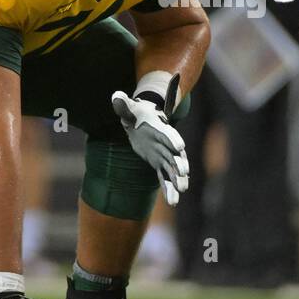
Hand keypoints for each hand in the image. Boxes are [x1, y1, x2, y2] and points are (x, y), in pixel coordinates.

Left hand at [111, 89, 188, 204]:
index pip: (168, 133)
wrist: (141, 120)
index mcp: (160, 129)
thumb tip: (115, 96)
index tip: (180, 147)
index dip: (173, 139)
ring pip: (173, 170)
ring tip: (180, 193)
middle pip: (175, 154)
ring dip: (177, 181)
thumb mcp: (129, 108)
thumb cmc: (136, 112)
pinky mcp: (160, 163)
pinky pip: (165, 177)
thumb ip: (123, 105)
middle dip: (179, 165)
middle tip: (183, 175)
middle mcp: (166, 143)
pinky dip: (169, 189)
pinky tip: (172, 202)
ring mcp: (164, 155)